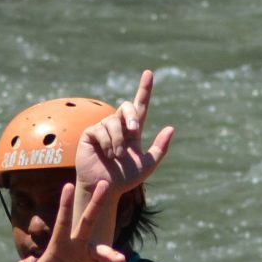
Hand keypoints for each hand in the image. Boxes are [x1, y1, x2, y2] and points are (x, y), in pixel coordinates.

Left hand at [17, 179, 121, 261]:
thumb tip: (28, 261)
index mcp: (57, 245)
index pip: (62, 221)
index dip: (65, 204)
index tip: (68, 185)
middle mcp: (73, 245)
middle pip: (86, 221)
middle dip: (95, 203)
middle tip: (104, 183)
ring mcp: (85, 254)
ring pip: (99, 243)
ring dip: (109, 248)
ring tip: (116, 258)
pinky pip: (105, 258)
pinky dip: (112, 258)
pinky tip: (120, 261)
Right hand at [75, 68, 172, 200]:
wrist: (105, 188)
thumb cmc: (125, 179)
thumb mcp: (148, 164)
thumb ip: (160, 147)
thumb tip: (171, 127)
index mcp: (132, 131)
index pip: (140, 106)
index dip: (144, 89)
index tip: (149, 73)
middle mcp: (118, 126)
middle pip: (126, 107)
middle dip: (132, 116)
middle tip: (134, 131)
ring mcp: (102, 129)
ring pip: (114, 122)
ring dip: (118, 140)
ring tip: (117, 156)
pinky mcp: (90, 134)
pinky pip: (101, 130)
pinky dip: (107, 142)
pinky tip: (107, 154)